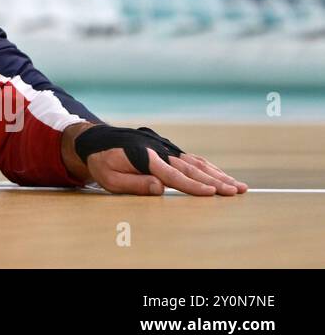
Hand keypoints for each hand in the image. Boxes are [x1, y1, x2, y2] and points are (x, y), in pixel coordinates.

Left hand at [63, 122, 248, 195]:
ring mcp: (165, 147)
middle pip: (191, 168)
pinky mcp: (167, 148)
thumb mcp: (109, 178)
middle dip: (216, 181)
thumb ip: (134, 184)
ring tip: (239, 186)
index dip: (192, 185)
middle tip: (237, 191)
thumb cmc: (102, 162)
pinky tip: (222, 176)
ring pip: (196, 162)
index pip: (173, 174)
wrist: (96, 140)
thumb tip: (161, 188)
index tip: (212, 194)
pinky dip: (208, 168)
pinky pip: (191, 159)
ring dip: (218, 174)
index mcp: (144, 156)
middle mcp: (158, 150)